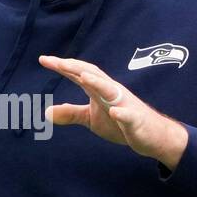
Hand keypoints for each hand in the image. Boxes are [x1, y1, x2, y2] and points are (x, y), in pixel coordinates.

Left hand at [38, 55, 188, 169]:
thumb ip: (71, 113)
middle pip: (93, 75)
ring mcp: (125, 105)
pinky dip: (122, 113)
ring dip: (98, 83)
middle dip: (75, 68)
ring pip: (111, 90)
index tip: (43, 59)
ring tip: (83, 77)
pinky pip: (129, 116)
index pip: (79, 74)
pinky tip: (115, 112)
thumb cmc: (120, 123)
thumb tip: (46, 112)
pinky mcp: (136, 120)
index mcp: (99, 90)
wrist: (152, 136)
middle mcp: (112, 92)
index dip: (62, 67)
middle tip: (57, 62)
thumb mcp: (90, 119)